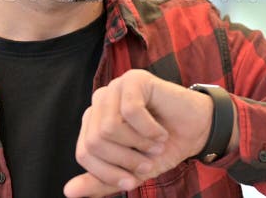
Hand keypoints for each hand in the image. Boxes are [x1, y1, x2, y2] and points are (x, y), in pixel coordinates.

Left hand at [63, 69, 215, 197]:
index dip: (107, 173)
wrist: (196, 131)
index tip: (132, 181)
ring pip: (109, 127)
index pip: (84, 153)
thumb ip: (101, 181)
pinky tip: (161, 131)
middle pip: (95, 141)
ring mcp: (115, 87)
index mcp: (93, 122)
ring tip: (155, 145)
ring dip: (139, 144)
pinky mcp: (134, 79)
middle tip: (148, 161)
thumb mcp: (131, 172)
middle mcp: (99, 102)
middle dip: (125, 160)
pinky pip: (131, 111)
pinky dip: (149, 129)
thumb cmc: (162, 149)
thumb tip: (69, 192)